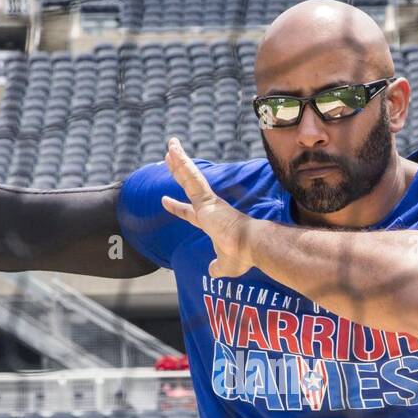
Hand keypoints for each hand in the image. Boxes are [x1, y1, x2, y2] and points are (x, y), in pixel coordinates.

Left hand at [160, 138, 253, 278]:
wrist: (253, 247)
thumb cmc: (243, 255)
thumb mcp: (225, 266)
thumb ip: (217, 268)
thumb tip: (212, 273)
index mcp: (211, 222)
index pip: (189, 211)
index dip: (176, 206)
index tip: (164, 200)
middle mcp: (209, 209)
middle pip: (188, 186)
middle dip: (178, 171)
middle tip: (168, 157)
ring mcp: (208, 202)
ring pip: (189, 176)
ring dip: (179, 160)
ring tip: (170, 144)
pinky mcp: (207, 199)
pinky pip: (191, 177)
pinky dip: (183, 164)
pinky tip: (174, 152)